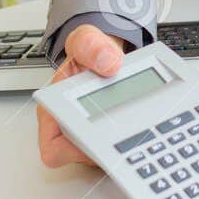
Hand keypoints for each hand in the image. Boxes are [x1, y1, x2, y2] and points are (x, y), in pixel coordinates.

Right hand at [37, 24, 127, 167]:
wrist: (105, 57)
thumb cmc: (89, 55)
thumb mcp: (86, 40)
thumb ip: (91, 46)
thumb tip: (107, 63)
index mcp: (54, 111)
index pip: (53, 149)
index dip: (72, 151)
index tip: (96, 135)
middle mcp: (68, 129)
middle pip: (83, 158)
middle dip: (106, 147)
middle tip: (129, 124)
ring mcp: (88, 137)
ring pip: (103, 157)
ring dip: (121, 143)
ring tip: (140, 119)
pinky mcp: (107, 138)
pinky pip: (118, 149)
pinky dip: (132, 139)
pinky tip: (145, 122)